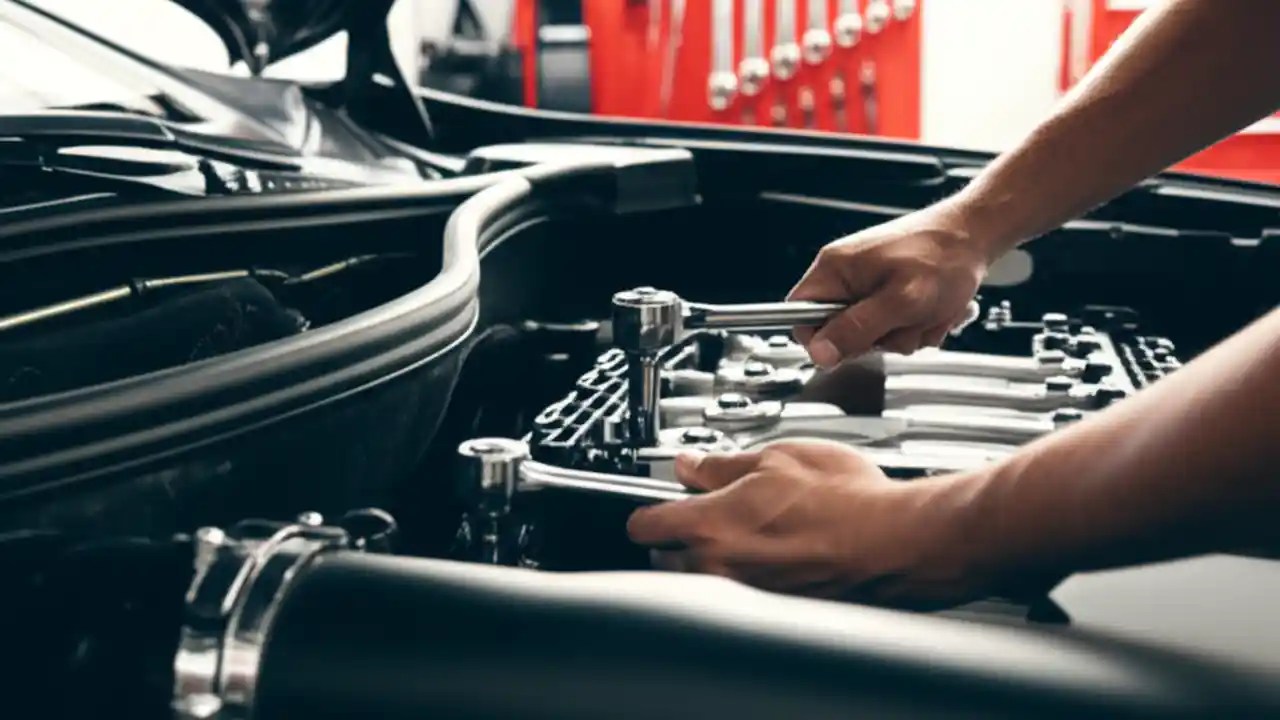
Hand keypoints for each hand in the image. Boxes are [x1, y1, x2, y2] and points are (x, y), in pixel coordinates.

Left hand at [625, 439, 994, 609]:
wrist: (891, 540)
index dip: (648, 510)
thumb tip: (690, 465)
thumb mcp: (777, 457)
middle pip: (666, 558)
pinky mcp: (772, 606)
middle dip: (677, 536)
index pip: (646, 526)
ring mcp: (746, 591)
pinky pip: (740, 590)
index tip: (657, 502)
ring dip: (710, 557)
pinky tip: (775, 549)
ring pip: (702, 578)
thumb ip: (721, 465)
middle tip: (706, 509)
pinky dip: (746, 573)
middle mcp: (720, 566)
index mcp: (711, 525)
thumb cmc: (844, 499)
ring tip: (747, 529)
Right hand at [787, 202, 993, 366]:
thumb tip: (820, 353)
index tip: (855, 344)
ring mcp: (868, 285)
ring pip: (871, 336)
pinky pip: (892, 329)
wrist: (976, 236)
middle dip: (877, 338)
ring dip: (903, 333)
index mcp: (835, 269)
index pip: (799, 315)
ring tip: (925, 310)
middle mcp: (845, 276)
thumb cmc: (944, 256)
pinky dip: (915, 326)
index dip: (822, 339)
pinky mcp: (888, 293)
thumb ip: (857, 328)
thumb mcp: (900, 301)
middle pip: (839, 332)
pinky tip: (930, 309)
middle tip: (905, 318)